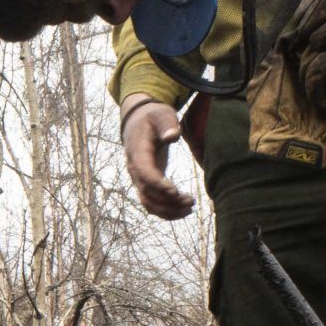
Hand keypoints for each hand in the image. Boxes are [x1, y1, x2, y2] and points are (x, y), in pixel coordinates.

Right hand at [119, 95, 194, 220]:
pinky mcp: (146, 183)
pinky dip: (165, 211)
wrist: (138, 121)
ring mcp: (139, 178)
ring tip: (190, 208)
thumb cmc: (153, 117)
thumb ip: (167, 125)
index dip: (158, 184)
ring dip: (168, 210)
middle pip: (147, 193)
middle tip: (191, 201)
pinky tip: (182, 210)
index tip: (176, 192)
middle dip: (168, 201)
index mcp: (137, 152)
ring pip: (148, 203)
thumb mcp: (161, 115)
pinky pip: (151, 203)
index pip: (144, 173)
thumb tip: (172, 136)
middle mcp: (134, 169)